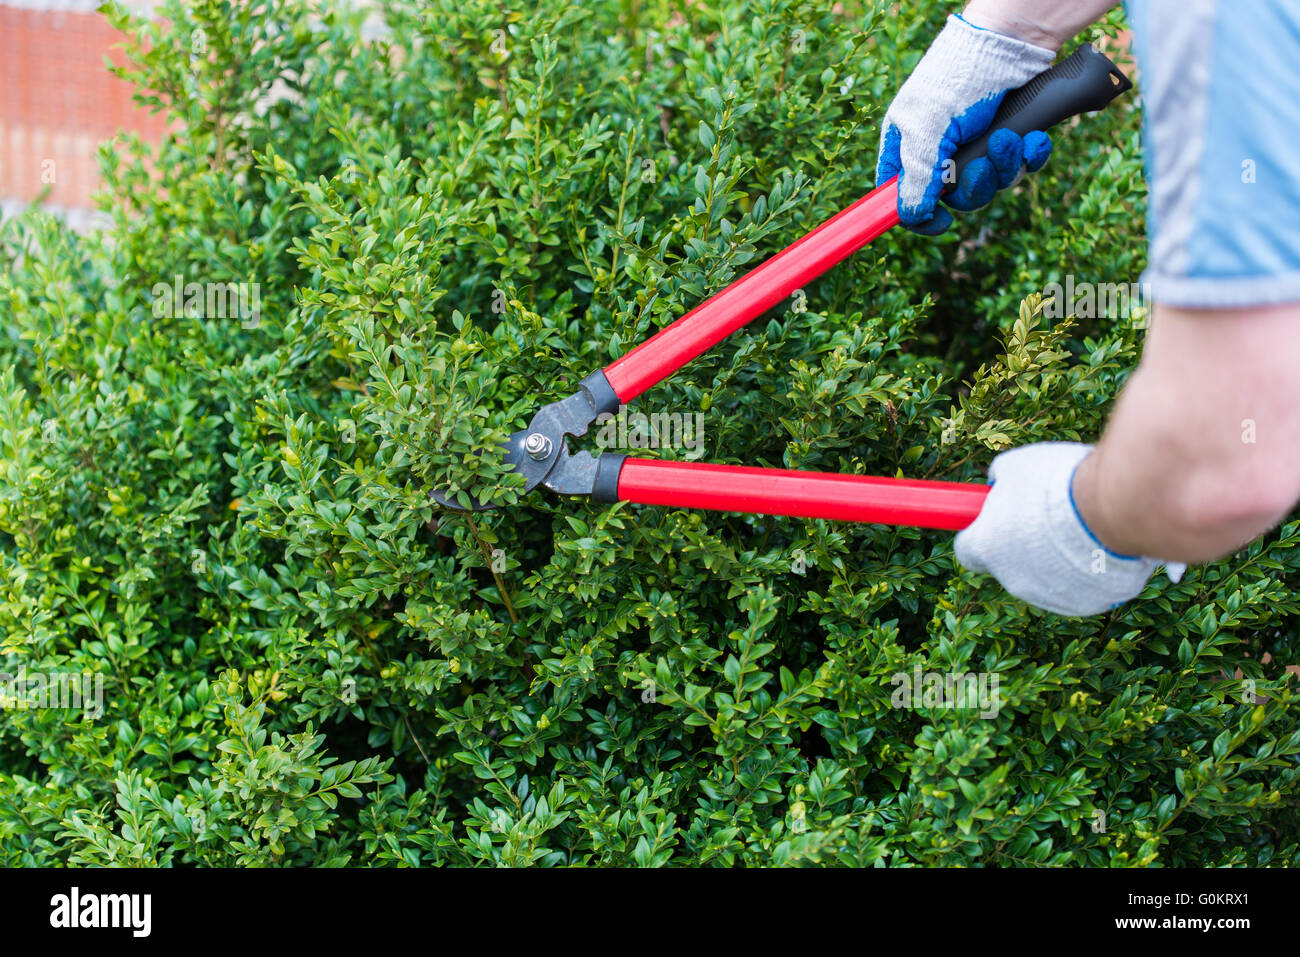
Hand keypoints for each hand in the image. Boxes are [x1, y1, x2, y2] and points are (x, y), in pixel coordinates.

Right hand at [876, 14, 1055, 234]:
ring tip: (1009, 137)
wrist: (1011, 39)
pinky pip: (1020, 166)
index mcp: (907, 145)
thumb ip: (917, 177)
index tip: (941, 221)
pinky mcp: (1010, 136)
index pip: (901, 195)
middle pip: (954, 197)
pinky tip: (1034, 137)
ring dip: (1005, 166)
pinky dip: (1030, 155)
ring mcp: (977, 143)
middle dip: (975, 186)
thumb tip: (912, 216)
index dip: (919, 213)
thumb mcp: (927, 129)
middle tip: (982, 165)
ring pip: (991, 184)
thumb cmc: (958, 77)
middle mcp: (939, 148)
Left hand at [954, 443, 1184, 616]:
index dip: (980, 533)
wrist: (1113, 509)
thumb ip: (1001, 477)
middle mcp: (1012, 580)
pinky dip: (1091, 569)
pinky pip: (1084, 587)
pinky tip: (1104, 544)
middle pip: (1011, 564)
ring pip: (1048, 577)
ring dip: (1059, 558)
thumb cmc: (1058, 482)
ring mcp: (1049, 596)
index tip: (994, 519)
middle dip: (1025, 543)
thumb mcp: (1017, 465)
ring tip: (1085, 525)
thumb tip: (998, 480)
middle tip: (1050, 515)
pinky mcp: (1087, 604)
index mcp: (987, 547)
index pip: (967, 551)